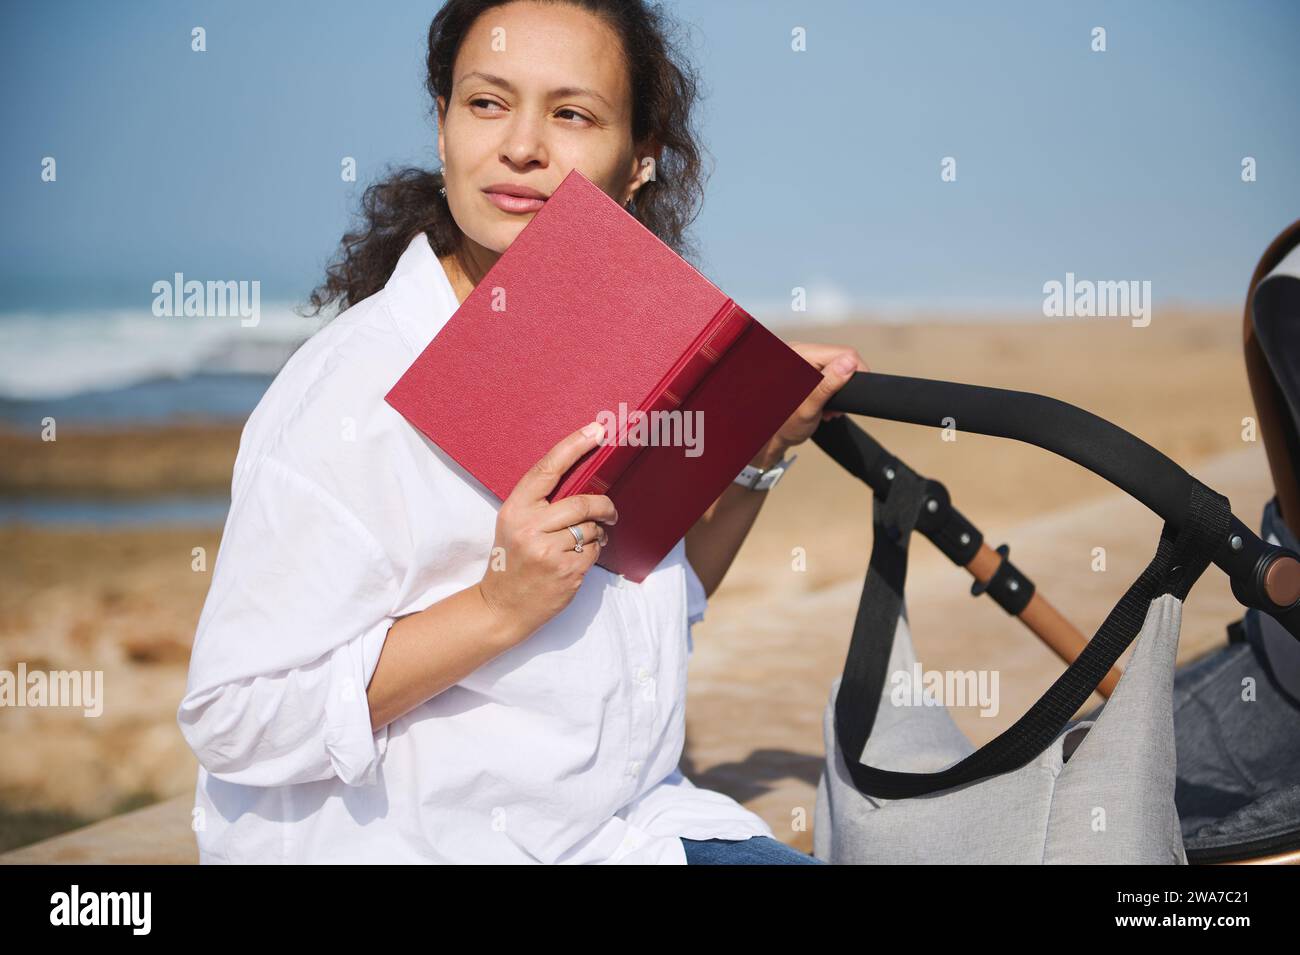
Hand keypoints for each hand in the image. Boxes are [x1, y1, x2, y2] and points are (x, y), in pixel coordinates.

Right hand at [478, 421, 618, 644]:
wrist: (503, 606)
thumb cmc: (512, 560)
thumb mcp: (514, 524)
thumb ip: (541, 503)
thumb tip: (585, 479)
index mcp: (516, 509)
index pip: (549, 469)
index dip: (575, 446)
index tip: (597, 429)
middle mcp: (530, 527)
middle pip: (583, 502)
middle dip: (604, 506)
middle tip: (610, 512)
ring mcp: (548, 551)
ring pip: (592, 529)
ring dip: (596, 535)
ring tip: (580, 544)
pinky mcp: (566, 571)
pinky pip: (594, 551)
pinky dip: (593, 553)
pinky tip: (576, 561)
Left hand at [750, 342, 869, 467]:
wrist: (769, 437)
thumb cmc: (782, 425)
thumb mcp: (809, 407)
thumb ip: (828, 384)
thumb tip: (849, 363)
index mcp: (798, 355)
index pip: (842, 353)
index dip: (856, 371)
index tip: (857, 392)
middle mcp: (798, 352)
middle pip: (839, 358)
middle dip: (845, 382)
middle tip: (836, 408)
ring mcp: (800, 359)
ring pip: (835, 366)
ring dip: (838, 388)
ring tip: (829, 410)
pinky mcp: (803, 368)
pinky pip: (826, 371)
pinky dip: (830, 388)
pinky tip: (824, 403)